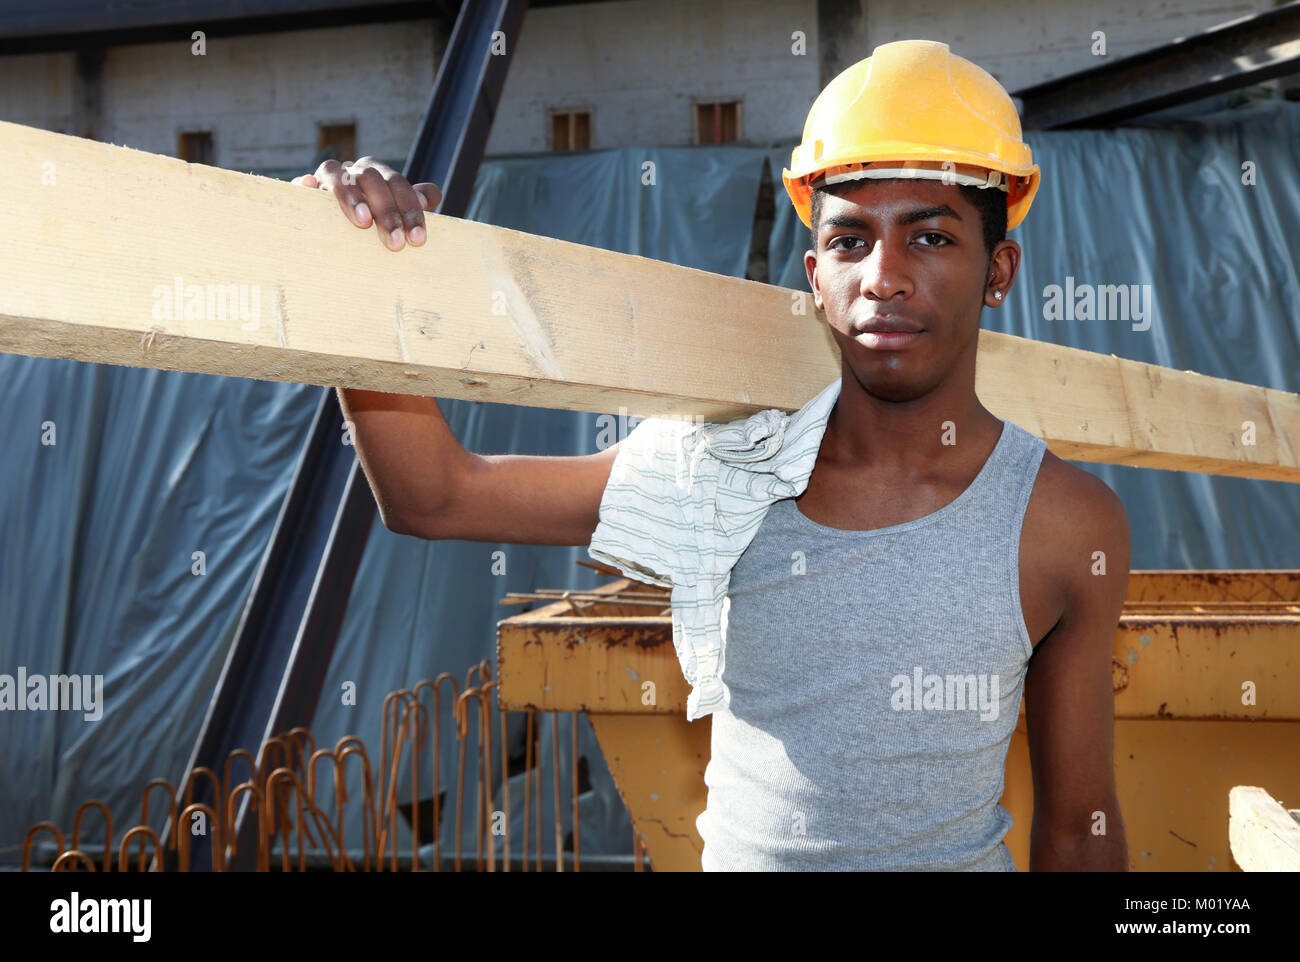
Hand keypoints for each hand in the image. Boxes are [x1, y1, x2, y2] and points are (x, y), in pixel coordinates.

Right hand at [292, 158, 441, 250]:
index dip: (410, 210)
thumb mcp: (399, 214)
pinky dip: (304, 183)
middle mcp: (356, 172)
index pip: (399, 185)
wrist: (340, 222)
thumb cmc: (377, 221)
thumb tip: (428, 197)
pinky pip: (301, 182)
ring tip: (363, 221)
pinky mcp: (305, 189)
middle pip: (372, 180)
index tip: (418, 238)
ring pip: (338, 175)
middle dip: (386, 211)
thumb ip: (415, 205)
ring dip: (351, 195)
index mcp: (381, 175)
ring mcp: (329, 179)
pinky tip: (308, 187)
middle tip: (395, 243)